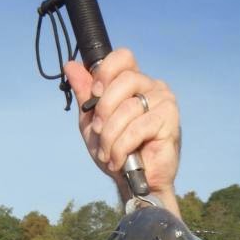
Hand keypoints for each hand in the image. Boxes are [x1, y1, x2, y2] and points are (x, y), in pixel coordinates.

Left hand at [64, 49, 180, 216]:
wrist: (134, 182)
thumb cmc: (117, 152)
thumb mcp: (93, 122)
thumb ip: (84, 95)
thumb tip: (70, 65)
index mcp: (134, 82)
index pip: (122, 57)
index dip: (105, 73)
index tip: (94, 95)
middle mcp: (152, 86)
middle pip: (124, 80)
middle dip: (104, 110)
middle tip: (97, 131)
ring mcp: (164, 101)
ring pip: (128, 108)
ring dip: (110, 136)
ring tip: (108, 154)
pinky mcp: (169, 120)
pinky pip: (138, 128)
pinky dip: (122, 147)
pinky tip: (119, 160)